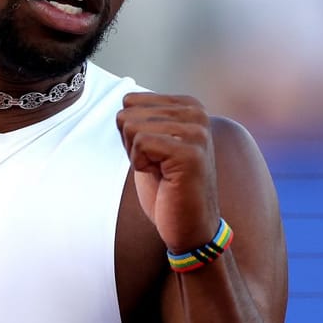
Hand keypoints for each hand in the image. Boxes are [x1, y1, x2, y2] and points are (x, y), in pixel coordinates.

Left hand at [116, 93, 220, 252]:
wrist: (189, 225)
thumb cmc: (166, 188)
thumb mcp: (152, 143)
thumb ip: (144, 118)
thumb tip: (125, 97)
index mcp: (188, 105)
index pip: (130, 101)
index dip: (131, 132)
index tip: (153, 153)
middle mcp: (197, 112)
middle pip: (128, 112)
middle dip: (131, 144)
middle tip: (157, 165)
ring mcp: (196, 131)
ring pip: (131, 126)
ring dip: (137, 155)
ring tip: (161, 171)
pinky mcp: (190, 152)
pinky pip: (141, 142)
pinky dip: (141, 164)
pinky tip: (163, 177)